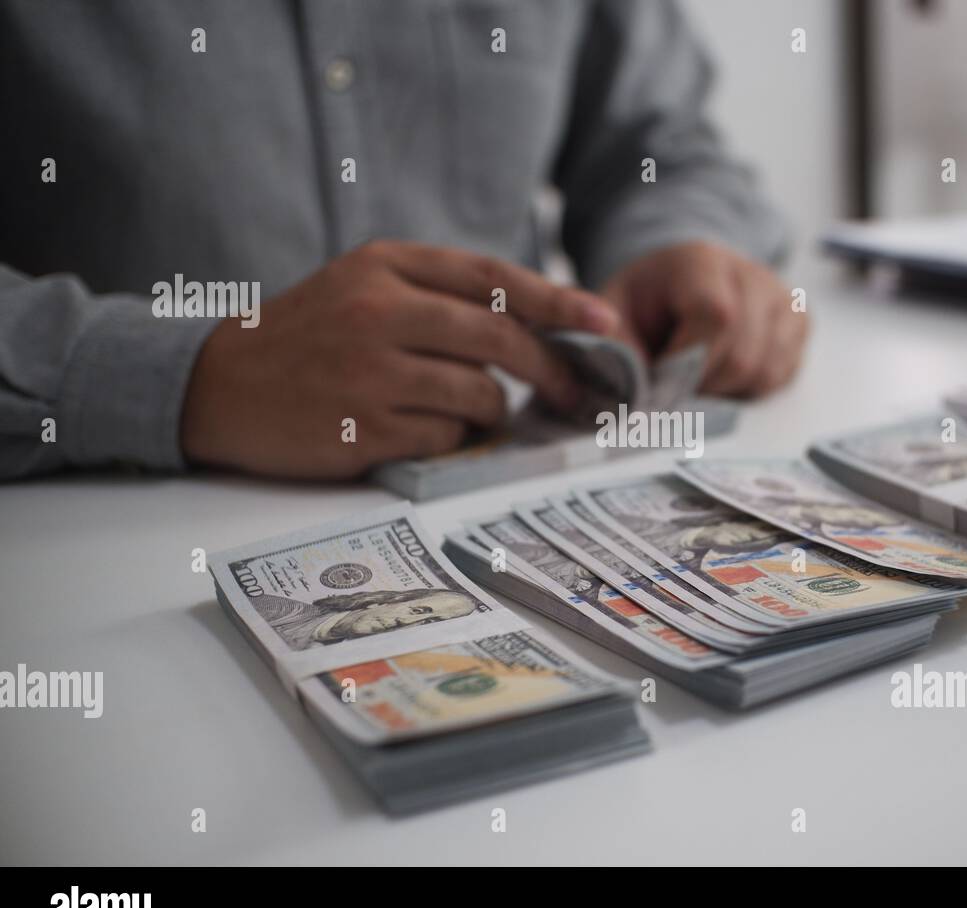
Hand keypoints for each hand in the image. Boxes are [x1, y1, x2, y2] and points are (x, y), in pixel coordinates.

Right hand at [181, 240, 619, 477]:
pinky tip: (424, 430)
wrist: (220, 384)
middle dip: (551, 369)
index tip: (603, 323)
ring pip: (479, 394)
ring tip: (471, 409)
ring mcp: (370, 373)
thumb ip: (440, 290)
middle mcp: (379, 312)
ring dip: (493, 409)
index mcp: (385, 266)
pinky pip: (446, 438)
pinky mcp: (362, 429)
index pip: (493, 278)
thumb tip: (534, 322)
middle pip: (499, 339)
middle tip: (574, 392)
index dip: (558, 302)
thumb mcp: (364, 283)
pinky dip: (452, 439)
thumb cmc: (310, 334)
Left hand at [600, 241, 809, 396]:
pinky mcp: (799, 322)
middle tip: (676, 381)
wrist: (678, 282)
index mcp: (702, 263)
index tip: (663, 374)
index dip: (691, 361)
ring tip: (699, 373)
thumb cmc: (647, 301)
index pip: (717, 317)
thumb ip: (615, 344)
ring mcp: (782, 297)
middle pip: (742, 355)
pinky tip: (724, 370)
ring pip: (765, 371)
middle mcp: (751, 274)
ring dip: (726, 390)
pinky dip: (749, 387)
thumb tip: (632, 390)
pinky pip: (782, 375)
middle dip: (703, 384)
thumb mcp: (614, 311)